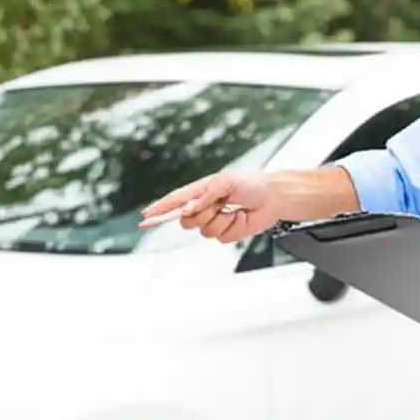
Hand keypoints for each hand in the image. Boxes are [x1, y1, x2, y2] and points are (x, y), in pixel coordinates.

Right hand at [138, 171, 278, 243]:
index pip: (175, 201)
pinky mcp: (226, 233)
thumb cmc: (251, 184)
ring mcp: (215, 221)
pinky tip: (238, 218)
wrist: (273, 197)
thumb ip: (205, 195)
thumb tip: (190, 207)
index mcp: (201, 192)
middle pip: (185, 220)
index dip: (160, 209)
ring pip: (202, 230)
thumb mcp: (225, 183)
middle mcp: (204, 207)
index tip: (147, 217)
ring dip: (218, 220)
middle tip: (217, 205)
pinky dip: (230, 227)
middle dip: (199, 215)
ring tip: (231, 209)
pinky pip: (219, 236)